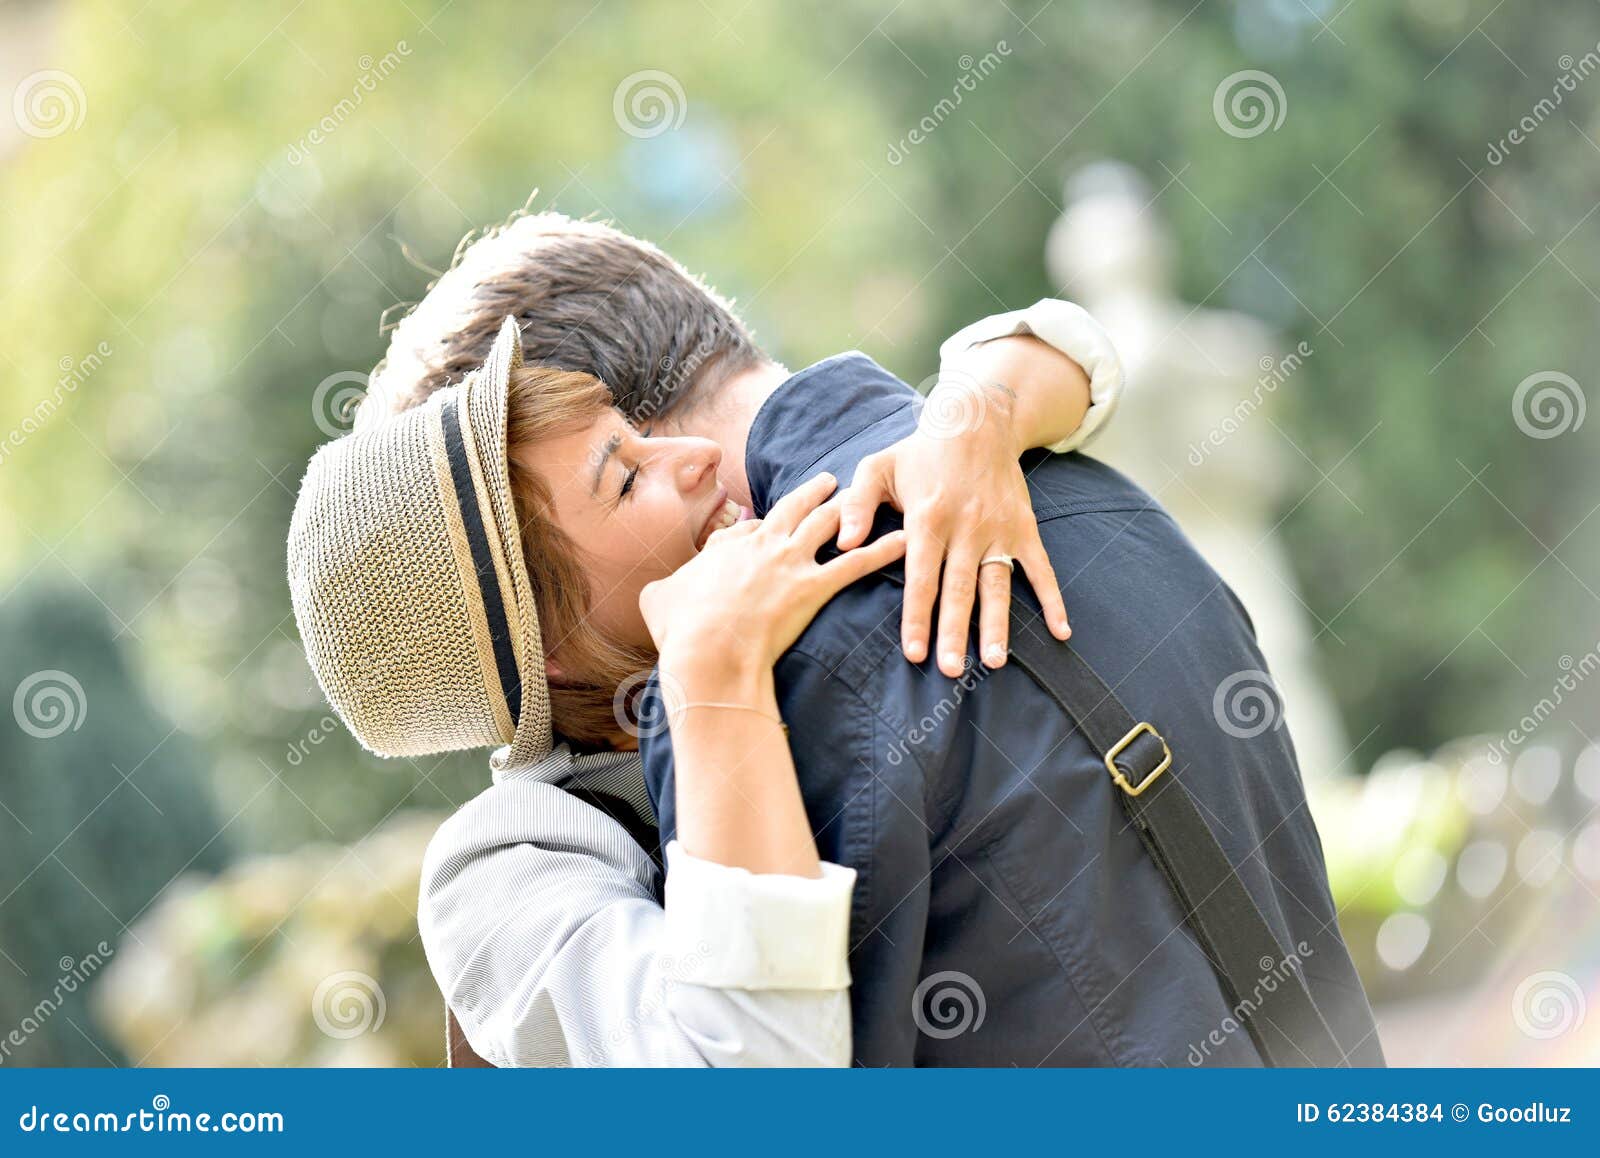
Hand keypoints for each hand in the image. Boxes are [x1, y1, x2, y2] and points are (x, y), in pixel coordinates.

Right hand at [639, 472, 907, 673]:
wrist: (708, 650)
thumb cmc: (681, 630)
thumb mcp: (657, 600)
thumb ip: (661, 589)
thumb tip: (656, 593)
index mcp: (727, 547)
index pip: (749, 526)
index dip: (761, 525)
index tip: (768, 523)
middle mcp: (763, 545)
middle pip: (793, 508)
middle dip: (812, 491)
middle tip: (828, 479)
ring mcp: (790, 563)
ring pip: (827, 523)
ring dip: (848, 506)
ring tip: (865, 493)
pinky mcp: (814, 588)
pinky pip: (856, 564)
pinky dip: (884, 550)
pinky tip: (906, 541)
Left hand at [836, 361, 1072, 677]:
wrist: (977, 421)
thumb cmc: (919, 452)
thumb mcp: (878, 468)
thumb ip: (857, 506)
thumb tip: (843, 544)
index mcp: (928, 518)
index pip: (921, 577)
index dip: (917, 617)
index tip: (914, 652)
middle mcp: (966, 527)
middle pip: (958, 590)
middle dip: (954, 632)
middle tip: (951, 671)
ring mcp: (999, 530)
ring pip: (997, 585)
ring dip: (997, 625)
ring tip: (995, 662)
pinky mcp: (1024, 528)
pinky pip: (1041, 568)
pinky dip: (1053, 599)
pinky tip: (1061, 631)